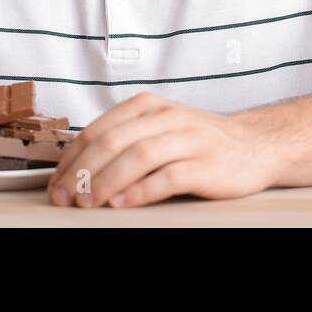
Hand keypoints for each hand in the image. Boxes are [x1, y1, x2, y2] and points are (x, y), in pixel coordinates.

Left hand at [46, 93, 282, 208]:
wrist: (254, 144)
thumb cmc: (199, 141)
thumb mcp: (160, 127)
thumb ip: (125, 139)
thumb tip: (77, 168)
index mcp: (149, 106)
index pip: (98, 129)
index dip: (72, 158)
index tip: (57, 183)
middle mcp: (167, 117)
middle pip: (113, 141)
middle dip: (83, 172)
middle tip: (65, 197)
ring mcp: (188, 139)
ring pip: (138, 156)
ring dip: (107, 182)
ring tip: (88, 204)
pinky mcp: (206, 165)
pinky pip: (168, 177)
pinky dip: (140, 192)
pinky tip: (122, 205)